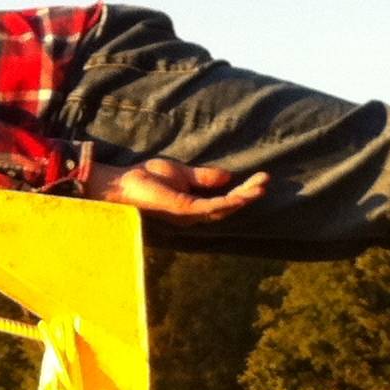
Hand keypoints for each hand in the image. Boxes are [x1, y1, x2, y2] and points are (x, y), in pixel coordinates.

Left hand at [81, 157, 269, 221]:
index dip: (243, 191)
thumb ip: (204, 177)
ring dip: (243, 197)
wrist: (124, 184)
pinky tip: (241, 194)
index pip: (224, 201)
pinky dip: (228, 201)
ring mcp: (188, 214)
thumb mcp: (182, 174)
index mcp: (193, 206)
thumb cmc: (147, 179)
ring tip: (261, 186)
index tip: (260, 178)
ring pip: (222, 208)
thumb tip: (229, 176)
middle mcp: (193, 215)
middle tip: (266, 181)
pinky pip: (210, 207)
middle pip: (227, 207)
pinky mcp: (182, 210)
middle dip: (248, 194)